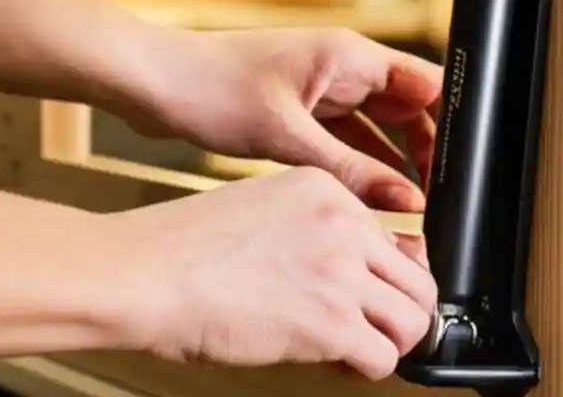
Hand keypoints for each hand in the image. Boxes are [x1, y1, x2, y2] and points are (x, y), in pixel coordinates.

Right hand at [107, 167, 435, 380]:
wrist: (143, 274)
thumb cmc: (180, 249)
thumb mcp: (259, 210)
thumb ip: (311, 229)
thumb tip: (349, 269)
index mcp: (326, 191)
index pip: (396, 239)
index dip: (383, 279)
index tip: (370, 298)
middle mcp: (343, 225)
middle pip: (419, 279)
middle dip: (402, 313)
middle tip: (378, 330)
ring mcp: (341, 274)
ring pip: (414, 320)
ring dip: (391, 342)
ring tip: (359, 349)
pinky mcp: (330, 322)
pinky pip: (383, 358)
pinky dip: (366, 370)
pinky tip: (337, 365)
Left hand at [121, 28, 442, 211]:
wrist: (151, 84)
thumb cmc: (210, 89)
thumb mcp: (287, 137)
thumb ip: (351, 171)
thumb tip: (405, 199)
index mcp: (347, 55)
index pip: (423, 82)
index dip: (447, 121)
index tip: (456, 166)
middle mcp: (339, 67)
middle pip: (404, 109)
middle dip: (421, 151)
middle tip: (433, 199)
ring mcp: (318, 89)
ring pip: (373, 129)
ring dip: (386, 164)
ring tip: (401, 209)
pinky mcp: (296, 110)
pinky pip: (342, 140)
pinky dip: (354, 166)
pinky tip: (362, 198)